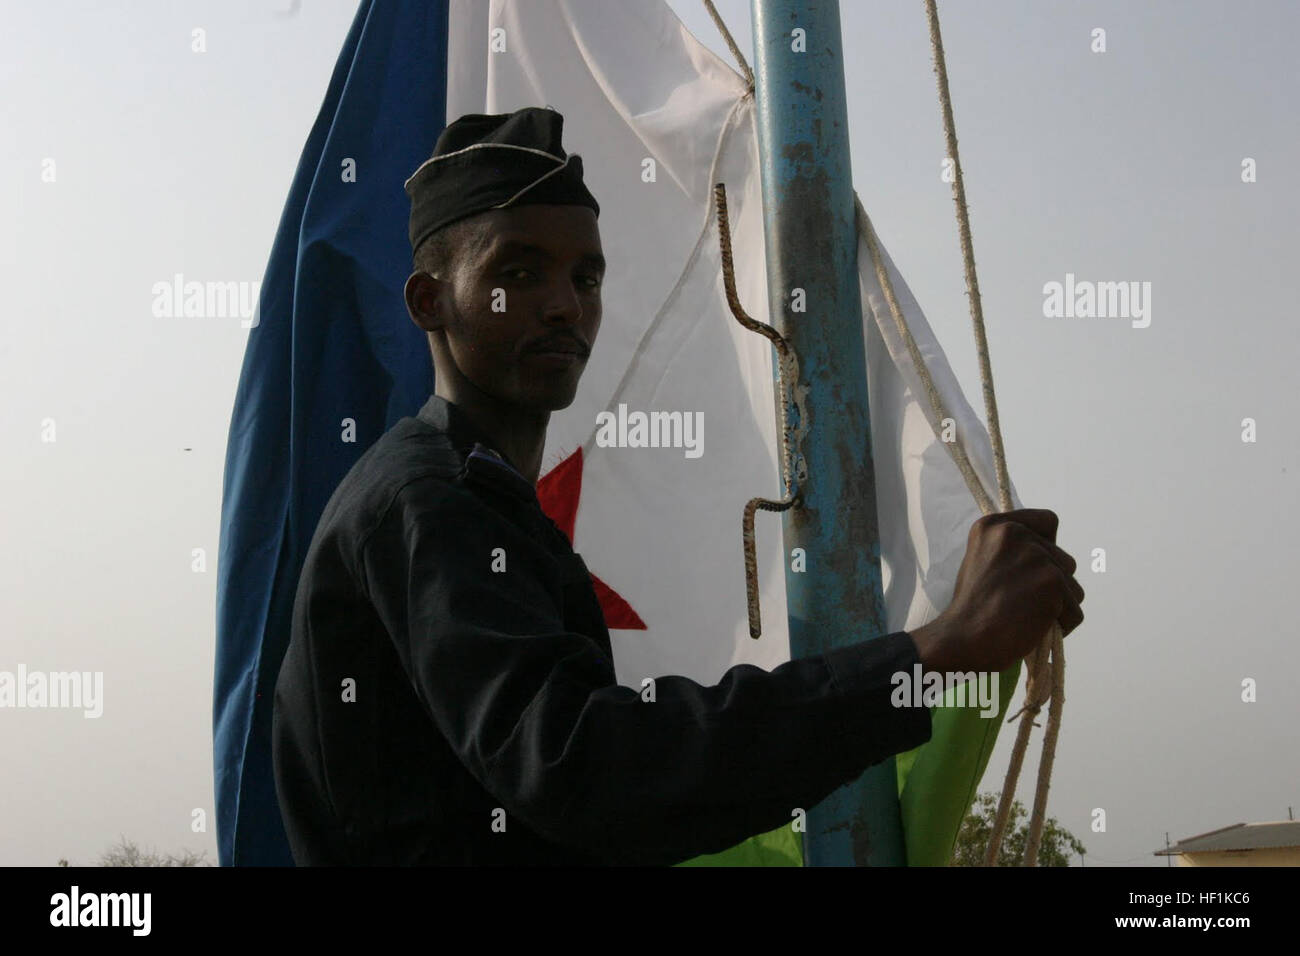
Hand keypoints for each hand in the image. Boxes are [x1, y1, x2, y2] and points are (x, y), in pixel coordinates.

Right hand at [909, 508, 1083, 673]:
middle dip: (1051, 585)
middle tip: (1020, 603)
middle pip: (1064, 559)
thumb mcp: (982, 562)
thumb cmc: (972, 610)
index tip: (1033, 570)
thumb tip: (1052, 559)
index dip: (1047, 547)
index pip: (1047, 521)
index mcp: (993, 526)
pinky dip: (1061, 626)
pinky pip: (1075, 610)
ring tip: (1025, 617)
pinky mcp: (1052, 581)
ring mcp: (1036, 556)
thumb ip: (1013, 552)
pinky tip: (1033, 629)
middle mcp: (1015, 534)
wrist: (962, 639)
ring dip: (1057, 606)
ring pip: (1073, 586)